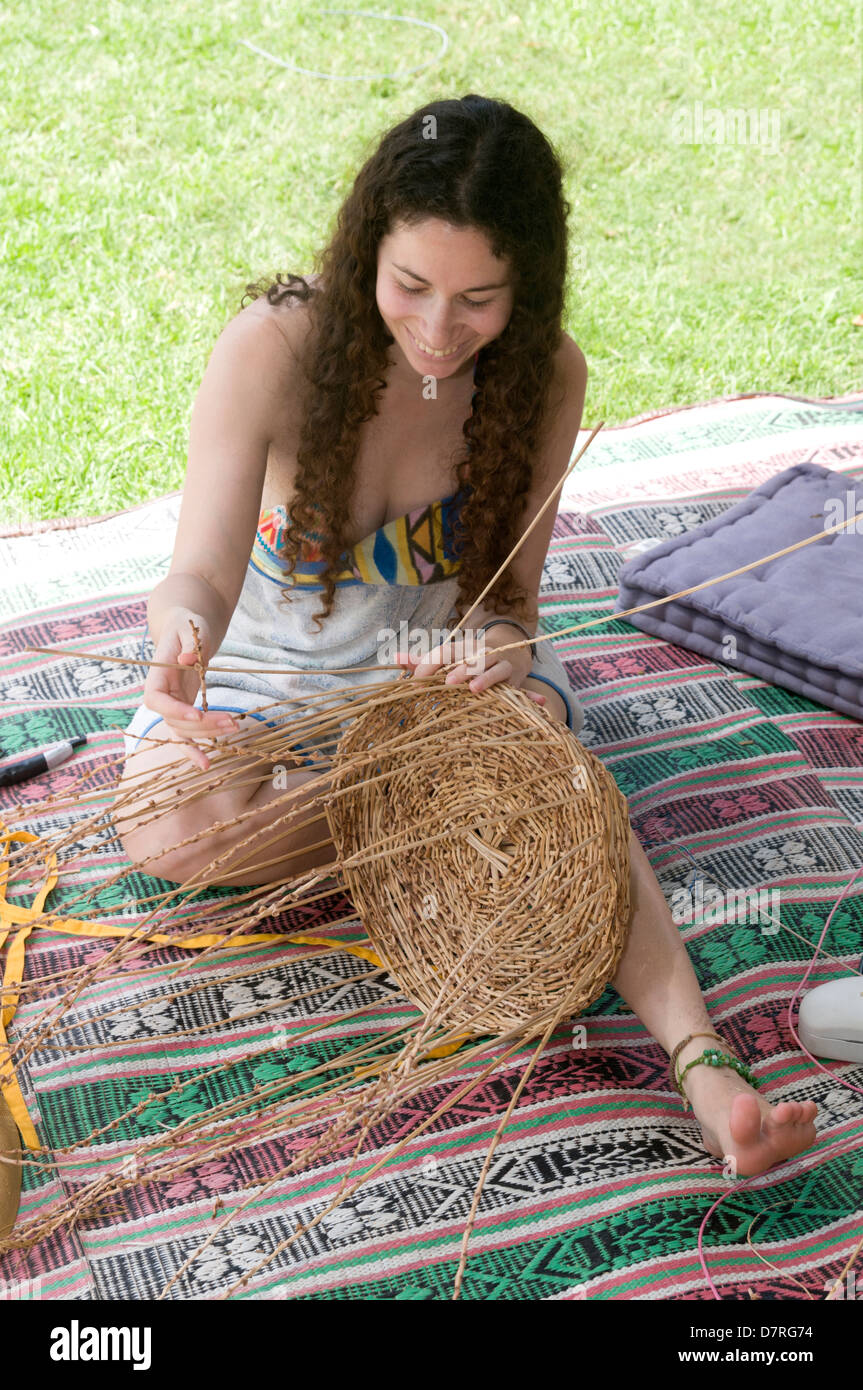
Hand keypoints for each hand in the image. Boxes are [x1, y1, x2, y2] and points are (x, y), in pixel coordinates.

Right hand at [143, 608, 237, 768]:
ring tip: (235, 727)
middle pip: (174, 720)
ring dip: (207, 733)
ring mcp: (172, 705)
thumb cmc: (188, 625)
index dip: (174, 710)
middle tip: (232, 722)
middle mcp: (160, 695)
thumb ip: (189, 643)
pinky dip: (194, 749)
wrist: (186, 629)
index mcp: (156, 675)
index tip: (196, 713)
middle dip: (202, 725)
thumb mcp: (190, 628)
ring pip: (183, 730)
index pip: (156, 699)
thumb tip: (188, 661)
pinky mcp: (184, 710)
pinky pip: (186, 734)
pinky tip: (206, 764)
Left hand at [394, 626, 546, 704]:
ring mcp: (498, 664)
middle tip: (447, 683)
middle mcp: (479, 653)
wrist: (507, 652)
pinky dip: (530, 695)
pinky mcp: (513, 677)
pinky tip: (538, 701)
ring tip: (473, 690)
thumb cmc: (468, 661)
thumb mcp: (446, 661)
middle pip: (468, 658)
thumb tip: (395, 659)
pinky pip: (520, 686)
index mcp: (460, 648)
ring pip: (492, 669)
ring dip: (485, 678)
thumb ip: (422, 662)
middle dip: (458, 669)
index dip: (429, 665)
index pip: (443, 653)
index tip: (415, 682)